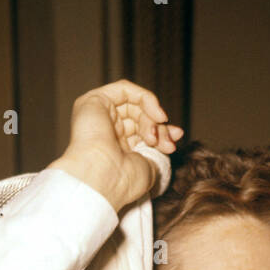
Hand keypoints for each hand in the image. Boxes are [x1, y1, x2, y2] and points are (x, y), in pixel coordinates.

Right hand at [47, 79, 183, 211]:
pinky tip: (157, 115)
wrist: (103, 179)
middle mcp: (107, 131)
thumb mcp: (150, 163)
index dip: (163, 132)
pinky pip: (124, 89)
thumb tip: (174, 132)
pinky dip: (146, 99)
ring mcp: (100, 115)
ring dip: (152, 118)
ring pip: (135, 104)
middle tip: (167, 144)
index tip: (175, 142)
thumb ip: (159, 146)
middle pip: (140, 117)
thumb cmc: (124, 180)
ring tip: (155, 138)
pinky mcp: (94, 101)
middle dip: (160, 128)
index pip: (143, 131)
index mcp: (118, 149)